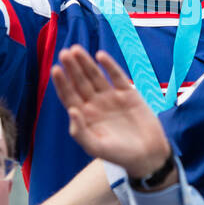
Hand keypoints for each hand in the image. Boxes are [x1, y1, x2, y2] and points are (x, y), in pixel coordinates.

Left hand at [50, 46, 171, 178]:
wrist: (147, 155)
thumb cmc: (119, 155)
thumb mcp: (96, 147)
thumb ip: (80, 132)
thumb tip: (71, 110)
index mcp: (85, 116)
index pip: (69, 96)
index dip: (62, 83)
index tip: (55, 69)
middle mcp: (95, 104)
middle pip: (80, 82)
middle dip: (72, 68)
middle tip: (64, 53)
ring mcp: (111, 97)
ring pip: (95, 76)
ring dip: (86, 63)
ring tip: (76, 49)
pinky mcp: (128, 93)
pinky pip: (117, 76)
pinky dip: (109, 66)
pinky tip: (100, 55)